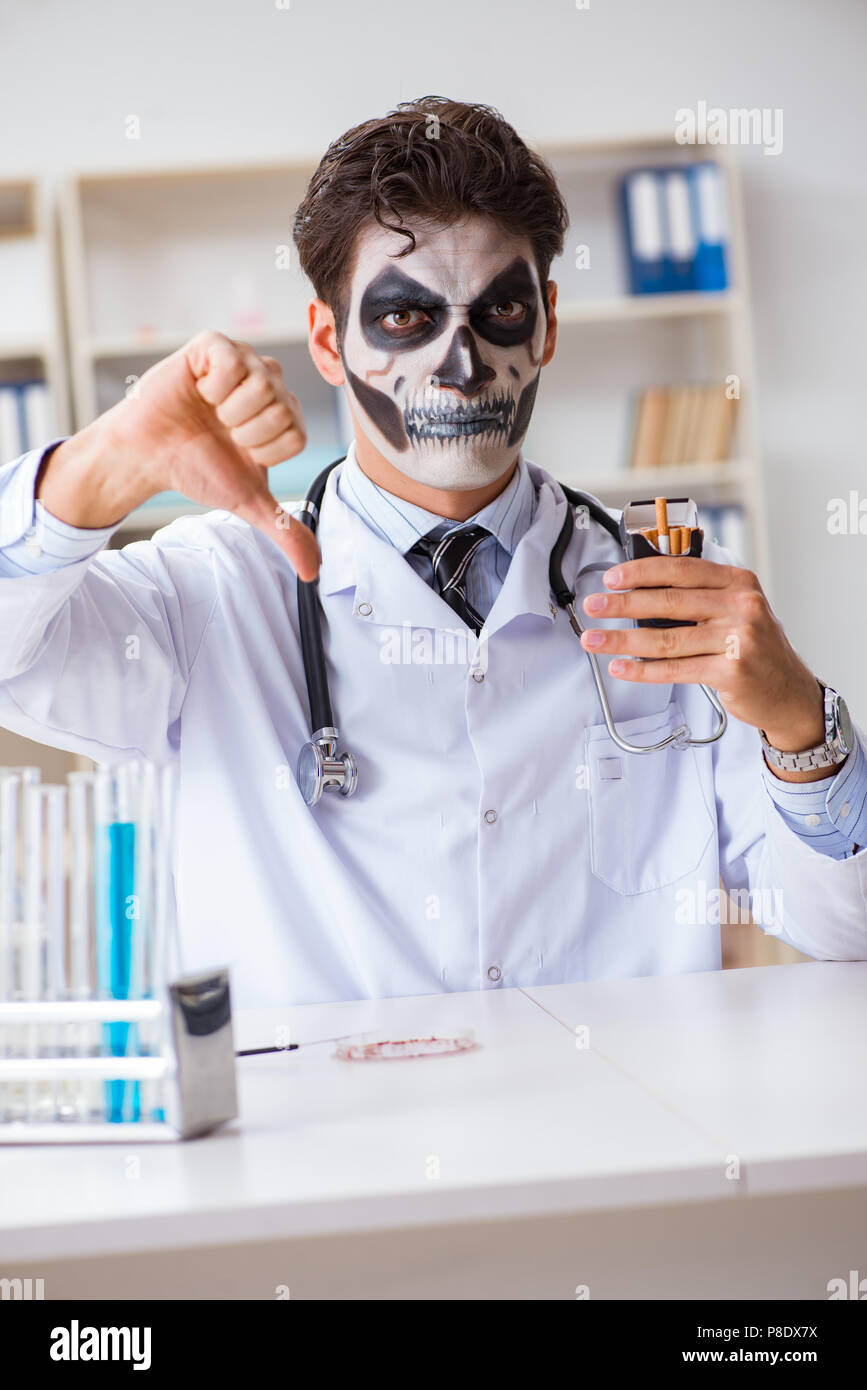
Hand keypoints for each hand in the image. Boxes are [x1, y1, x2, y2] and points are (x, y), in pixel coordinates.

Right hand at [39, 330, 320, 580]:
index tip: (239, 450)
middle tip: (222, 431)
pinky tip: (199, 390)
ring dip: (228, 410)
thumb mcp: (247, 501)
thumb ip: (285, 530)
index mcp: (285, 416)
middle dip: (246, 432)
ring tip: (210, 411)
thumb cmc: (198, 469)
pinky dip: (212, 385)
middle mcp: (270, 383)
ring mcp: (244, 360)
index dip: (264, 451)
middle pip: (282, 409)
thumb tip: (313, 573)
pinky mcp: (214, 344)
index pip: (297, 435)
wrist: (149, 454)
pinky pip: (233, 361)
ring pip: (261, 385)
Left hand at [579, 557, 825, 756]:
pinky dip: (642, 670)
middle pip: (668, 602)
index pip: (681, 570)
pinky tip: (621, 667)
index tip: (613, 578)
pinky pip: (675, 670)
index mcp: (738, 583)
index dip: (642, 572)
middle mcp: (741, 607)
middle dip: (623, 604)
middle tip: (594, 606)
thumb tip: (642, 591)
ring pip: (665, 639)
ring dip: (622, 640)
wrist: (789, 692)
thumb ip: (700, 596)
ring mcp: (738, 640)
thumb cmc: (756, 649)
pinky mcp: (731, 672)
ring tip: (595, 640)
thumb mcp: (738, 610)